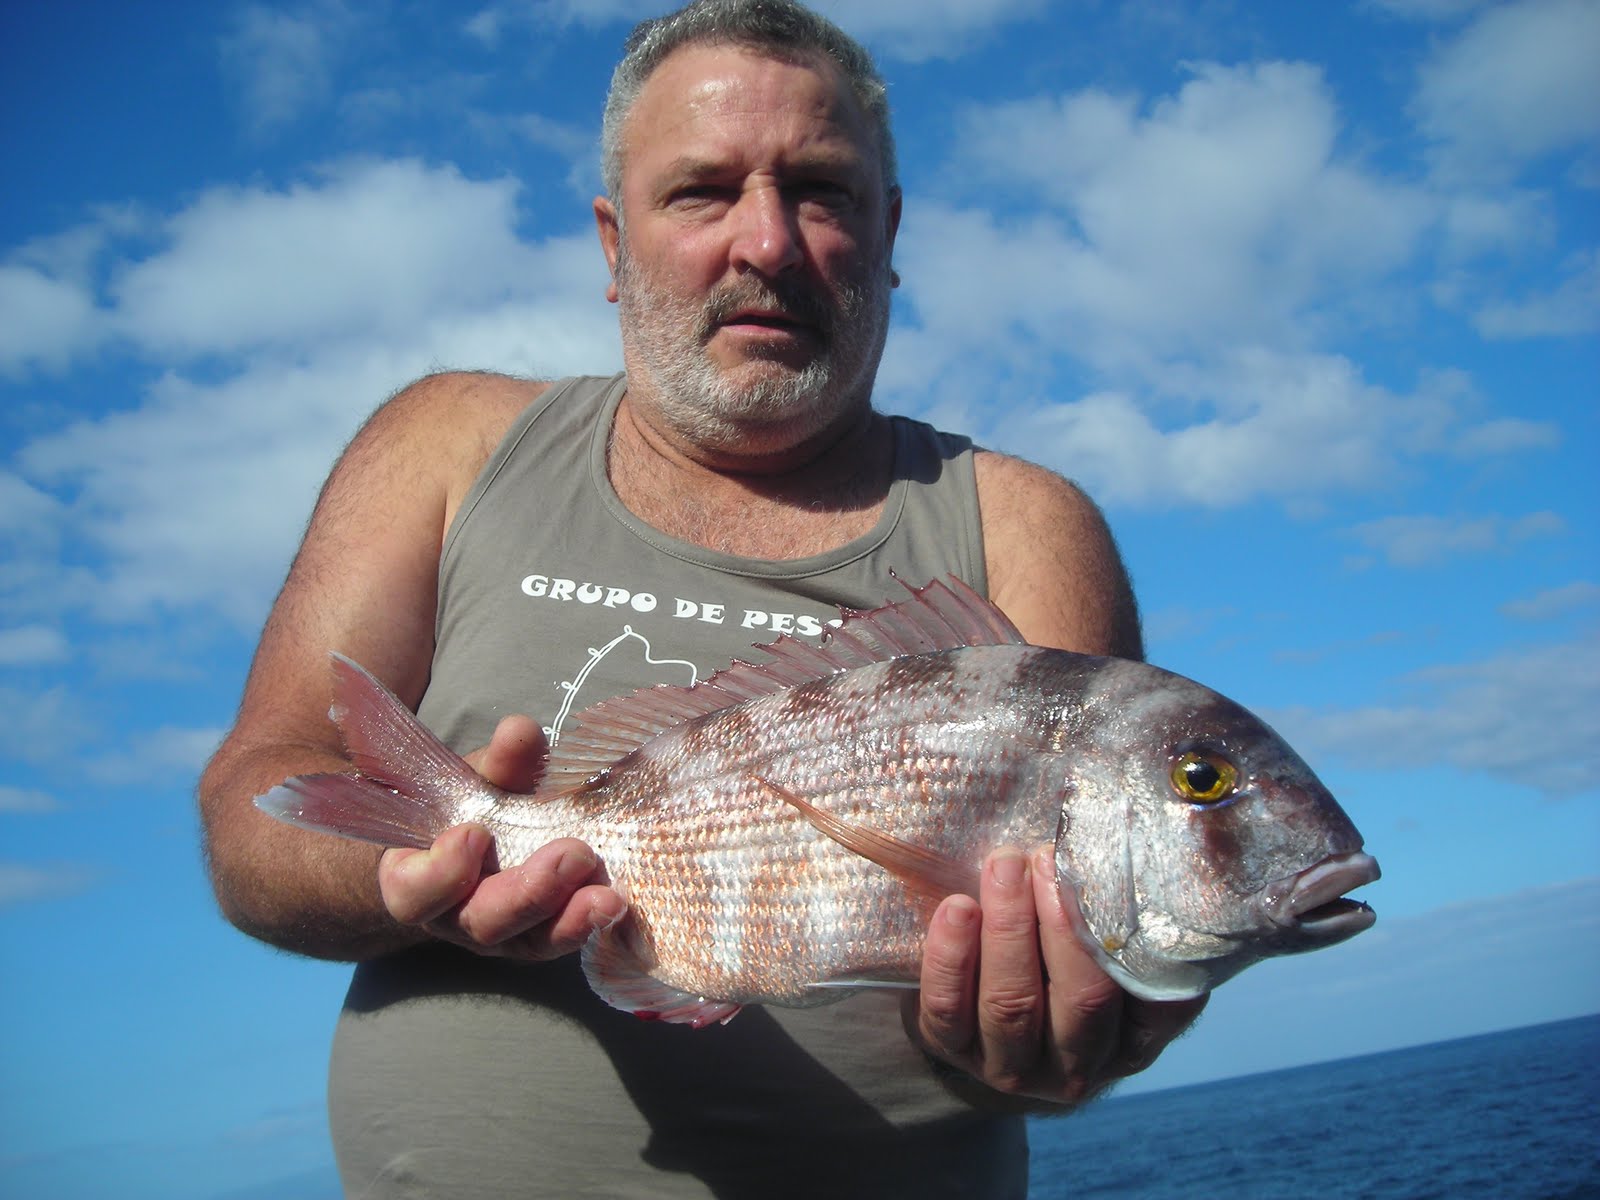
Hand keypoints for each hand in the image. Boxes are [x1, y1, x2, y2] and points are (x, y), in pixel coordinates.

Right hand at [375, 714, 628, 958]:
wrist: (496, 840)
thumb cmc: (476, 805)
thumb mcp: (482, 776)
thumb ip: (498, 760)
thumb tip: (520, 732)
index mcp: (419, 878)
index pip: (413, 892)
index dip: (440, 873)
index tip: (474, 833)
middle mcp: (457, 918)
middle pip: (483, 922)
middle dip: (527, 893)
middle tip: (573, 855)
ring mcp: (504, 935)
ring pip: (530, 941)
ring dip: (570, 918)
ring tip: (607, 896)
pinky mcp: (545, 937)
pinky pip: (565, 940)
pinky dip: (591, 923)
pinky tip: (619, 903)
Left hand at [906, 845, 1206, 1106]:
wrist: (975, 1013)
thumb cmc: (1052, 958)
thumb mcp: (1094, 945)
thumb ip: (1113, 909)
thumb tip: (1127, 837)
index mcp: (1130, 1039)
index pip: (1156, 1002)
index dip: (1137, 936)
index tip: (1112, 870)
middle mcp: (1079, 1065)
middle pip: (1084, 998)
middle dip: (1065, 922)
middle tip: (1047, 858)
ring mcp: (1014, 1067)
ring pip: (1012, 1003)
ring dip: (1009, 928)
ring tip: (1004, 866)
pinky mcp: (953, 1051)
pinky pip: (948, 1008)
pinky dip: (952, 956)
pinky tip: (957, 908)